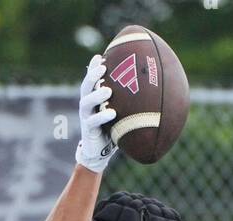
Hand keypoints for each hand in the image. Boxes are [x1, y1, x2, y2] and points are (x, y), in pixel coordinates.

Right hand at [75, 55, 115, 173]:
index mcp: (92, 98)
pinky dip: (102, 116)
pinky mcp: (88, 130)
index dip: (94, 67)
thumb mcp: (118, 112)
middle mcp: (87, 105)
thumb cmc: (111, 128)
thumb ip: (125, 100)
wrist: (99, 151)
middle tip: (103, 67)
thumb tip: (146, 88)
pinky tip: (112, 112)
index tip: (101, 56)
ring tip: (107, 90)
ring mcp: (86, 117)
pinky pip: (93, 121)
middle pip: (85, 86)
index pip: (91, 79)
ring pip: (86, 102)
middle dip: (92, 76)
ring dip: (96, 95)